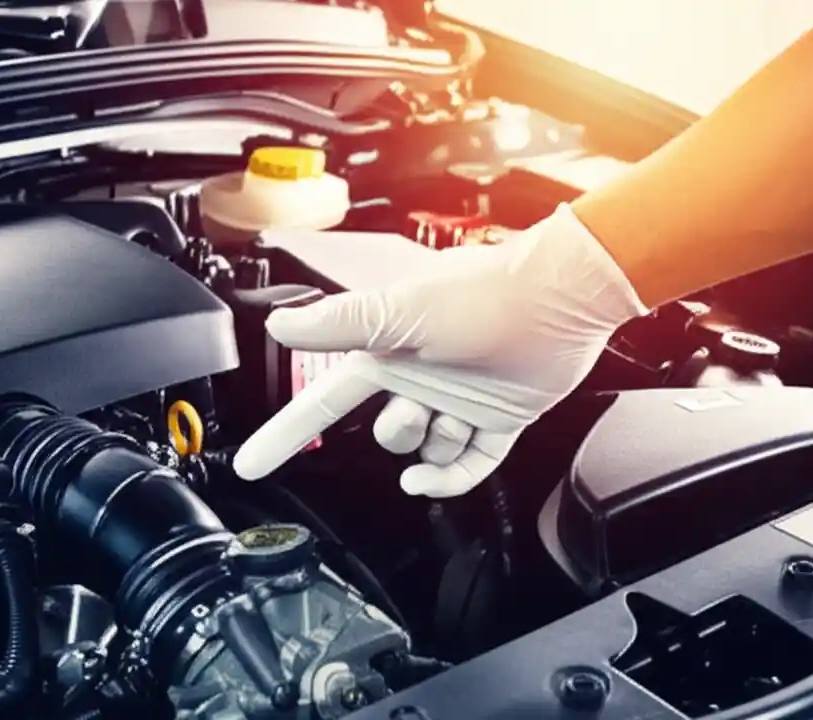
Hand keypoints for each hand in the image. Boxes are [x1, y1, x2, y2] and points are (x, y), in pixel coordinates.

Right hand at [232, 204, 647, 497]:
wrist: (560, 299)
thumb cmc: (481, 295)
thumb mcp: (400, 310)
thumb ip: (339, 324)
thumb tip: (280, 326)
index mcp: (386, 353)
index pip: (324, 402)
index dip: (287, 432)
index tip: (252, 462)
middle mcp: (418, 379)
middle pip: (386, 435)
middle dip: (398, 434)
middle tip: (417, 408)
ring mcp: (457, 401)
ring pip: (428, 453)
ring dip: (438, 446)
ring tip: (459, 414)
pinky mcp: (496, 420)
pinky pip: (466, 468)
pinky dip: (451, 479)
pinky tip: (440, 477)